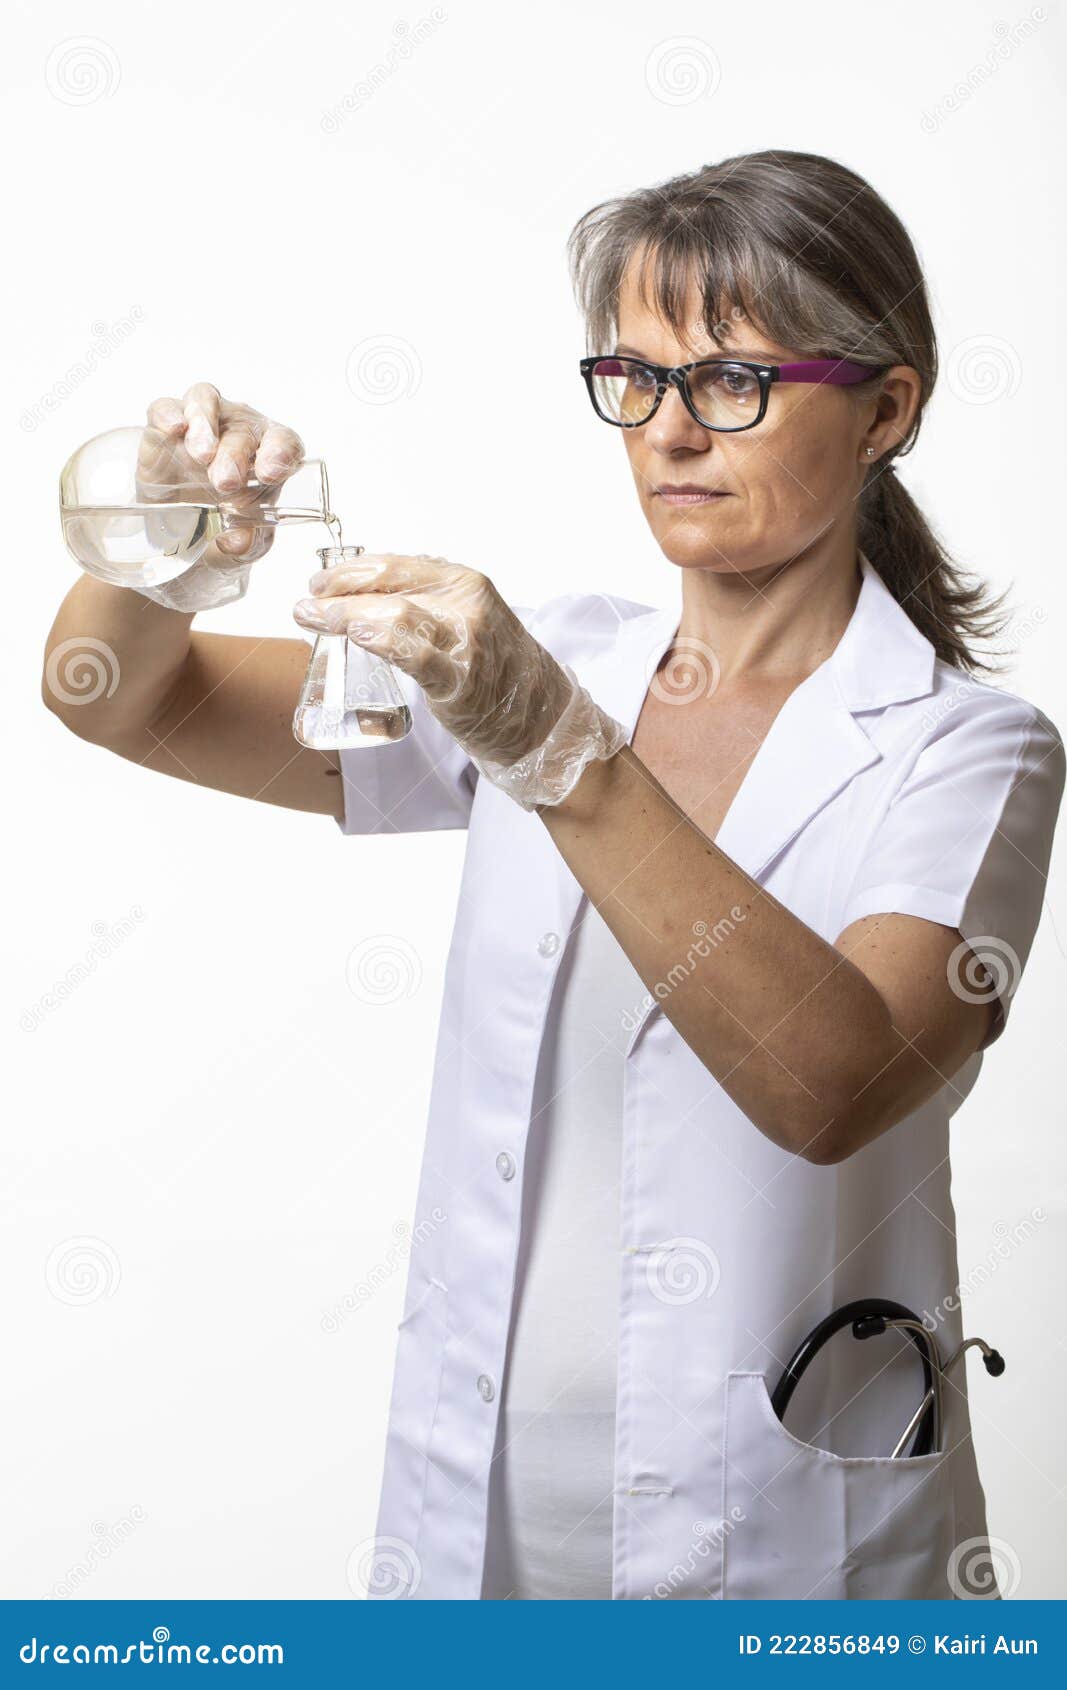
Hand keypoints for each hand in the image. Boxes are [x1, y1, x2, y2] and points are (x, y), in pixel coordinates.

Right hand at [140, 381, 305, 568]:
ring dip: (205, 425)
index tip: (271, 473)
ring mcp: (202, 423)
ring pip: (207, 402)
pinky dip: (169, 413)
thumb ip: (245, 546)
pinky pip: (166, 408)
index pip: (284, 442)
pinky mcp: (165, 426)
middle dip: (235, 453)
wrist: (181, 533)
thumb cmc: (225, 527)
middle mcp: (239, 431)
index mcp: (269, 455)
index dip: (280, 452)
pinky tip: (173, 427)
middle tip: (225, 482)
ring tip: (200, 455)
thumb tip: (236, 542)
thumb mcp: (241, 548)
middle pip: (243, 428)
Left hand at [292, 552, 627, 808]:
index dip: (350, 571)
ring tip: (313, 620)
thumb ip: (425, 603)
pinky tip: (357, 636)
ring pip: (395, 614)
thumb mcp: (465, 618)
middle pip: (389, 586)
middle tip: (305, 605)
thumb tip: (363, 595)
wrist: (540, 715)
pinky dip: (383, 641)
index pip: (395, 565)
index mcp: (464, 582)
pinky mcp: (461, 680)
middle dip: (337, 593)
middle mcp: (468, 604)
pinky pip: (416, 656)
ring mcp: (466, 641)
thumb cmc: (496, 669)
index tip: (321, 584)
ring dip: (344, 615)